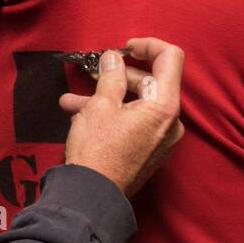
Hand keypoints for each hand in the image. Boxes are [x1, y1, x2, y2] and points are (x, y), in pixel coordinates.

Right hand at [59, 36, 184, 197]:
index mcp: (164, 106)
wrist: (92, 197)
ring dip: (107, 96)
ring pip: (137, 104)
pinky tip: (81, 116)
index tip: (125, 47)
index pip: (171, 59)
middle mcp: (170, 123)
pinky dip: (113, 114)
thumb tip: (113, 58)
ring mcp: (161, 139)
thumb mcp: (99, 105)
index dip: (148, 45)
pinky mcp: (148, 152)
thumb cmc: (97, 151)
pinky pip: (134, 122)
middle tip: (93, 71)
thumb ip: (111, 76)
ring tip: (72, 100)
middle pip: (152, 82)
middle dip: (119, 74)